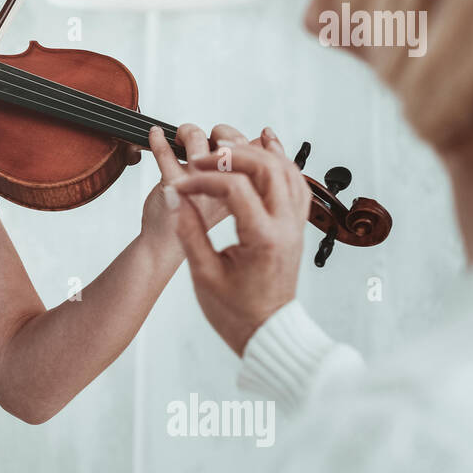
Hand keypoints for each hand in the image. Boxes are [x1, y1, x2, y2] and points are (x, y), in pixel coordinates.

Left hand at [141, 122, 263, 239]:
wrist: (165, 248)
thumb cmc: (193, 220)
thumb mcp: (228, 197)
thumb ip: (243, 171)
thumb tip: (259, 139)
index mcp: (241, 193)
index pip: (254, 155)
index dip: (243, 141)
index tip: (229, 140)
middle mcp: (222, 188)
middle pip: (231, 143)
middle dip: (221, 132)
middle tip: (210, 138)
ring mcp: (197, 186)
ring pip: (198, 140)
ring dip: (187, 131)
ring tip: (180, 136)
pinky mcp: (172, 185)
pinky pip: (165, 153)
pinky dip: (158, 140)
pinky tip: (156, 135)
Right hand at [166, 127, 311, 355]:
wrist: (267, 331)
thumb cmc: (236, 311)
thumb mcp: (204, 273)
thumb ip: (189, 231)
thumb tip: (175, 196)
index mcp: (263, 239)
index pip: (235, 188)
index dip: (202, 180)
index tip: (179, 188)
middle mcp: (286, 226)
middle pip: (267, 167)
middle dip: (231, 154)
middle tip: (203, 156)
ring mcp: (295, 225)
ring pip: (286, 170)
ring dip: (258, 151)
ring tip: (231, 141)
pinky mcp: (295, 226)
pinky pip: (296, 184)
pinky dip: (282, 161)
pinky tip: (268, 147)